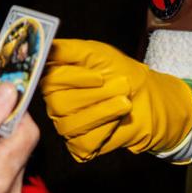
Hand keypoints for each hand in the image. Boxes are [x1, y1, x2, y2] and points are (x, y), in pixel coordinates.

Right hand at [40, 38, 191, 161]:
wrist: (145, 97)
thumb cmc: (119, 72)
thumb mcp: (96, 53)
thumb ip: (68, 49)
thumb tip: (45, 46)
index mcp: (55, 79)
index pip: (49, 81)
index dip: (74, 79)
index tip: (99, 77)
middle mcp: (55, 103)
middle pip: (59, 103)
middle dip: (95, 95)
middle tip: (119, 86)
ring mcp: (67, 126)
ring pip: (72, 124)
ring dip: (104, 111)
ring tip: (124, 100)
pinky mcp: (81, 146)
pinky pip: (85, 141)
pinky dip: (106, 128)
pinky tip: (118, 119)